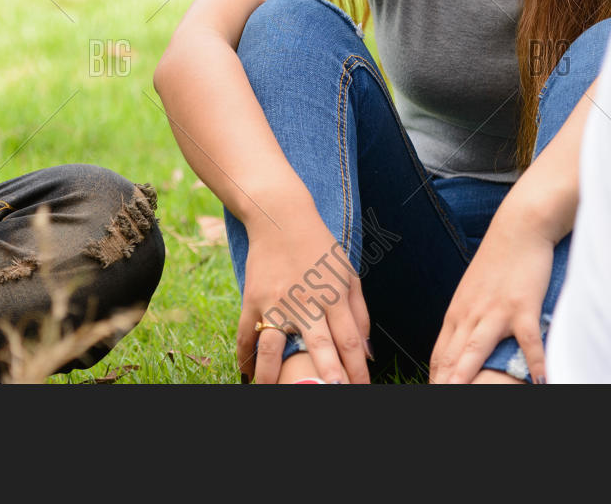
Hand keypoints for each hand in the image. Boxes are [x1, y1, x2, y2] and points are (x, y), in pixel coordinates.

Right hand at [235, 214, 371, 384]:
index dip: (357, 368)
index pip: (349, 339)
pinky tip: (247, 375)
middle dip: (327, 373)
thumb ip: (358, 313)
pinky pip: (246, 333)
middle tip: (333, 393)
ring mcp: (276, 300)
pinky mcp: (252, 298)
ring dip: (273, 373)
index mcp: (333, 294)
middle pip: (318, 343)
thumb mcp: (347, 273)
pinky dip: (244, 355)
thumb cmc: (319, 247)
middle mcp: (305, 299)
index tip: (362, 389)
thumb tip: (366, 352)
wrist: (280, 217)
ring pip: (273, 345)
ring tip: (272, 393)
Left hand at [430, 209, 553, 383]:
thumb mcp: (473, 290)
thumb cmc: (498, 260)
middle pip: (452, 357)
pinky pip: (529, 342)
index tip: (431, 393)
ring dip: (466, 378)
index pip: (440, 354)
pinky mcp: (523, 306)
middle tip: (437, 401)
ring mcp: (496, 311)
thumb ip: (467, 316)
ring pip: (476, 351)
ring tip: (460, 398)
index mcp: (457, 312)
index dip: (435, 377)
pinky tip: (542, 382)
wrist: (518, 227)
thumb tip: (462, 342)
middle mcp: (471, 314)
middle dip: (443, 383)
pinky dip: (535, 363)